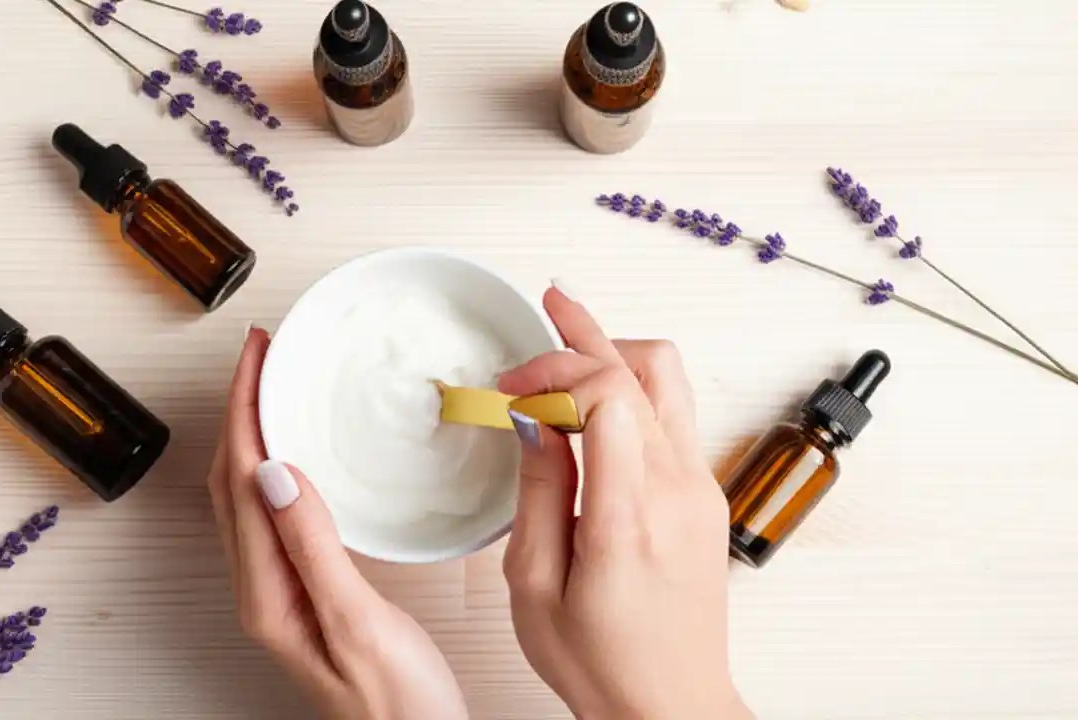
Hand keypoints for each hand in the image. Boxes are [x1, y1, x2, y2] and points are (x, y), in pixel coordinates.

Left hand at [207, 327, 468, 719]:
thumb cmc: (394, 704)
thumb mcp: (357, 621)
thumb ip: (315, 547)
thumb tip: (274, 471)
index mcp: (266, 591)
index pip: (239, 478)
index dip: (243, 408)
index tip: (258, 354)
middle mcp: (261, 588)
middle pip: (232, 479)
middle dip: (241, 409)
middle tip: (264, 354)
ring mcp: (279, 590)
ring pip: (249, 493)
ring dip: (255, 433)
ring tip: (276, 386)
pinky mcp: (303, 590)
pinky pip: (275, 513)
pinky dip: (278, 466)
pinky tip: (302, 454)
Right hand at [498, 288, 751, 719]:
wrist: (671, 704)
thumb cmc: (601, 661)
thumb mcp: (535, 586)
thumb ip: (538, 491)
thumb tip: (534, 421)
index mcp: (629, 514)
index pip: (607, 392)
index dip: (555, 367)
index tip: (513, 386)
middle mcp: (677, 489)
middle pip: (644, 368)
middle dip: (588, 332)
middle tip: (549, 306)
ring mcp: (700, 488)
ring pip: (668, 380)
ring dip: (617, 351)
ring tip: (572, 333)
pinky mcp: (705, 495)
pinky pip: (673, 415)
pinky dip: (631, 388)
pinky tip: (594, 396)